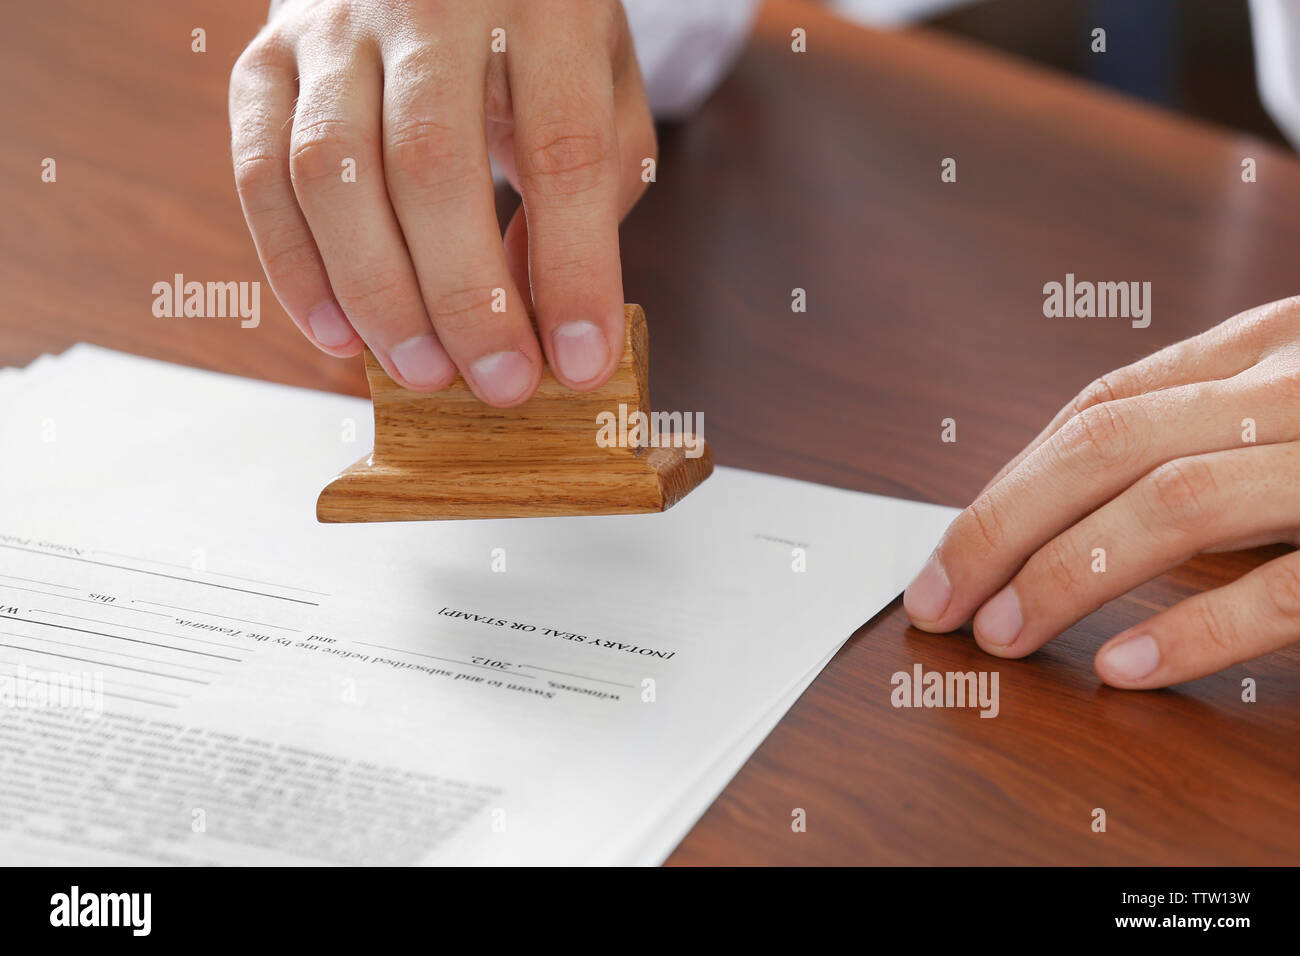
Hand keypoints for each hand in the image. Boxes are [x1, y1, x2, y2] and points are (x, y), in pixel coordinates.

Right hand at [228, 0, 653, 404]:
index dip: (572, 270)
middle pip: (432, 167)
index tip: (580, 363)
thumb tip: (536, 310)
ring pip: (333, 172)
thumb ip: (592, 189)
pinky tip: (338, 333)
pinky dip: (294, 266)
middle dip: (465, 299)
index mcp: (543, 6)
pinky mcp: (265, 58)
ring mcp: (333, 27)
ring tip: (423, 372)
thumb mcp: (601, 84)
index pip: (563, 152)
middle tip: (498, 387)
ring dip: (377, 294)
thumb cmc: (531, 30)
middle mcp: (430, 3)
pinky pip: (261, 172)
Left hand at [904, 295, 1299, 688]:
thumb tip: (1061, 516)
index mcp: (1261, 348)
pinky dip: (1193, 630)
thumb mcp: (1288, 416)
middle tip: (941, 602)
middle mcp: (1292, 387)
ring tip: (1001, 634)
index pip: (1099, 410)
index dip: (1009, 485)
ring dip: (1066, 573)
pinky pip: (1282, 591)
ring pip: (1175, 501)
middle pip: (1107, 446)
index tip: (949, 554)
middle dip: (1002, 528)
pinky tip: (1122, 667)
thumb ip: (1196, 442)